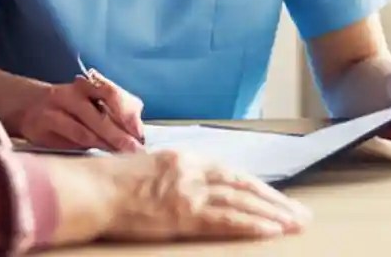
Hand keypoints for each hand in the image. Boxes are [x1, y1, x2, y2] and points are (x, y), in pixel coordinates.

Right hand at [16, 75, 144, 152]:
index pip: (113, 94)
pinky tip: (95, 155)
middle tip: (136, 152)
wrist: (27, 105)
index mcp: (90, 86)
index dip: (128, 114)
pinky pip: (69, 136)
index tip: (140, 134)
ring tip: (120, 157)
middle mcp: (74, 93)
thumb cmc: (69, 110)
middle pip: (102, 114)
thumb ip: (112, 115)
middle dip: (122, 136)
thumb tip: (138, 136)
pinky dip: (86, 146)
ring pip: (86, 128)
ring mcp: (58, 106)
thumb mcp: (90, 105)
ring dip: (106, 144)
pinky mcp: (44, 122)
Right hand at [43, 151, 310, 245]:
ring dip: (272, 214)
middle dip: (275, 201)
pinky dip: (250, 224)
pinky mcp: (182, 213)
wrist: (90, 190)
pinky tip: (270, 230)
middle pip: (243, 186)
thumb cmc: (109, 183)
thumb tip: (187, 189)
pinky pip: (224, 220)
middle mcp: (192, 171)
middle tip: (300, 214)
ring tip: (295, 224)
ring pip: (240, 202)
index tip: (277, 199)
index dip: (258, 188)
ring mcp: (188, 192)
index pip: (231, 174)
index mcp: (184, 159)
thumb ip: (172, 177)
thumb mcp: (147, 168)